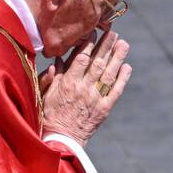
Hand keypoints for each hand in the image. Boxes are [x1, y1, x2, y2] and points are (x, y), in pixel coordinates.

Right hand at [39, 29, 131, 146]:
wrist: (61, 140)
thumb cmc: (49, 116)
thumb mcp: (45, 95)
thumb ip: (51, 77)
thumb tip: (58, 60)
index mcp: (68, 83)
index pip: (81, 59)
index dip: (88, 44)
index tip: (94, 32)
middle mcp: (83, 89)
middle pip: (98, 63)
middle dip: (106, 46)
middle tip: (114, 32)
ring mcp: (95, 99)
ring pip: (109, 74)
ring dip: (117, 58)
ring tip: (124, 44)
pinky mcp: (104, 109)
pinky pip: (115, 91)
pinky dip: (122, 79)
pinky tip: (127, 67)